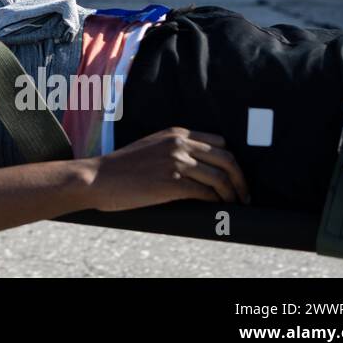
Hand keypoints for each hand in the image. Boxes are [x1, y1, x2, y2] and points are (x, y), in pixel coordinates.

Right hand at [85, 127, 249, 211]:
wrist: (98, 178)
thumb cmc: (121, 167)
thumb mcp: (150, 147)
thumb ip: (174, 150)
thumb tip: (199, 166)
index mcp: (175, 133)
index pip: (219, 142)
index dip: (231, 161)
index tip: (235, 176)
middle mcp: (179, 144)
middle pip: (227, 159)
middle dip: (240, 179)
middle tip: (244, 194)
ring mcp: (176, 163)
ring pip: (220, 178)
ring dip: (232, 194)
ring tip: (234, 204)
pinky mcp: (172, 183)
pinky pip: (206, 193)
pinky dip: (216, 202)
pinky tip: (217, 208)